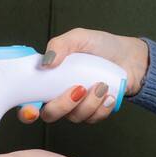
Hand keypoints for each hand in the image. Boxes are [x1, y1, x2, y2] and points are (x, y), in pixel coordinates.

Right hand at [17, 28, 149, 125]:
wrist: (129, 56)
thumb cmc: (100, 45)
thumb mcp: (78, 38)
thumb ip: (59, 45)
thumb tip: (46, 63)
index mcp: (49, 79)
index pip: (29, 100)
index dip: (26, 111)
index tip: (32, 110)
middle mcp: (59, 95)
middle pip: (50, 115)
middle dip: (63, 105)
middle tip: (79, 88)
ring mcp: (77, 106)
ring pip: (74, 117)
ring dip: (89, 103)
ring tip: (101, 85)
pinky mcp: (95, 113)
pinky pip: (93, 119)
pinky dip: (102, 107)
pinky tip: (109, 93)